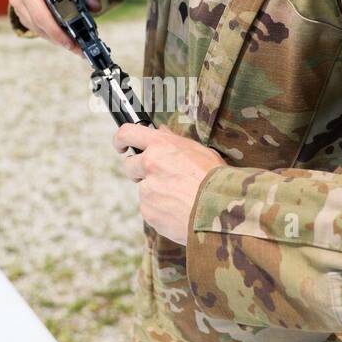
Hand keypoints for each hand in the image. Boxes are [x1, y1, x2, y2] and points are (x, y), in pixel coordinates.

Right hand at [9, 0, 100, 55]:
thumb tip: (95, 7)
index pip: (41, 14)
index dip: (56, 31)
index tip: (72, 42)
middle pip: (39, 25)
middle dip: (59, 39)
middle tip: (78, 49)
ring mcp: (18, 6)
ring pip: (38, 30)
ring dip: (57, 39)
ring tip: (77, 45)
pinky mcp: (23, 14)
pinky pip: (37, 29)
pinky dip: (52, 35)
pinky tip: (67, 37)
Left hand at [113, 123, 223, 244]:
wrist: (220, 209)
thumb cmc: (215, 178)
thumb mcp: (198, 150)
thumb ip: (173, 141)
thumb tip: (160, 131)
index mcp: (161, 145)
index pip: (127, 133)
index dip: (120, 139)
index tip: (121, 145)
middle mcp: (149, 164)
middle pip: (129, 165)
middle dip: (140, 171)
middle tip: (162, 178)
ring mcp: (147, 189)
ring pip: (143, 189)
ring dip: (156, 192)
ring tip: (181, 197)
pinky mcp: (148, 211)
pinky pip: (149, 208)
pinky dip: (160, 210)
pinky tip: (179, 209)